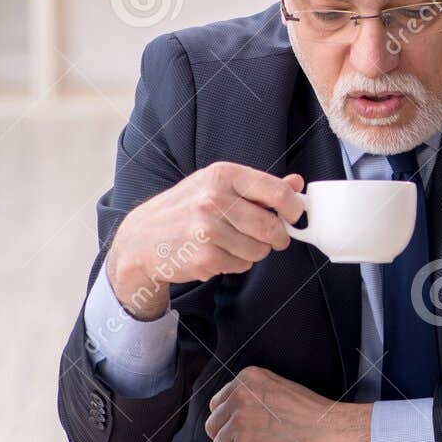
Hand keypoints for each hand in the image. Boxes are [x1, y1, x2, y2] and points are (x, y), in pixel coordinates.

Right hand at [105, 162, 305, 320]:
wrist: (142, 238)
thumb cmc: (186, 208)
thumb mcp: (218, 185)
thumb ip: (260, 186)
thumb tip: (298, 183)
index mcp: (222, 175)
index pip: (277, 192)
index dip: (294, 208)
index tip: (294, 216)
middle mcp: (213, 199)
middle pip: (272, 226)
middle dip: (277, 236)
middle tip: (269, 237)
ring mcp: (207, 230)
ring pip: (260, 250)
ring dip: (254, 251)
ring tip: (232, 242)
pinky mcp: (204, 257)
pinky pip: (243, 266)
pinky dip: (237, 263)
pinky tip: (217, 253)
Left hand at [205, 366, 373, 441]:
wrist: (337, 433)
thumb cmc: (316, 416)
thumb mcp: (281, 389)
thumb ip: (253, 395)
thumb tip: (230, 413)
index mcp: (249, 378)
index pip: (218, 404)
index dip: (231, 420)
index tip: (248, 428)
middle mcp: (240, 396)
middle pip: (214, 426)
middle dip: (230, 438)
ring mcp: (240, 421)